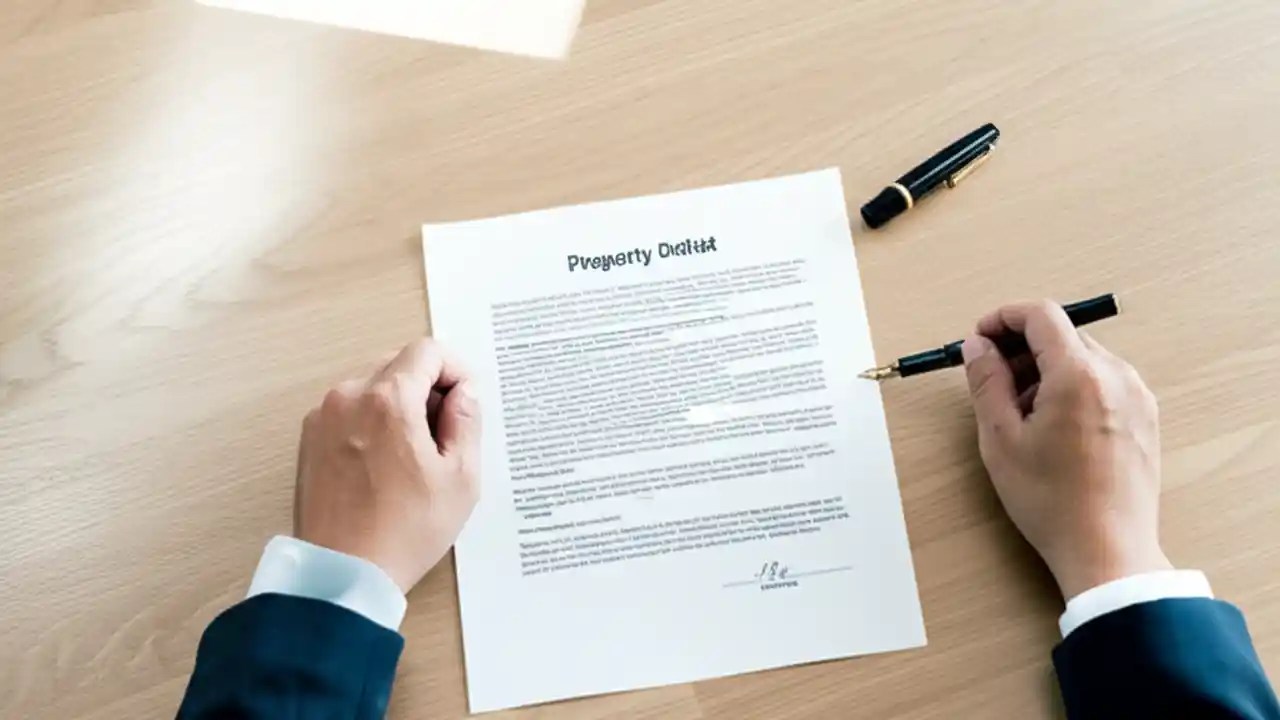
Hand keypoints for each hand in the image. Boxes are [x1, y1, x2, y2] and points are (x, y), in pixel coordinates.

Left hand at [295, 339, 480, 592]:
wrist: (342, 573)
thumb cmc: (404, 531)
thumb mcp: (461, 477)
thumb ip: (467, 420)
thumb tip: (463, 393)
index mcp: (389, 400)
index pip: (428, 351)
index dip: (456, 370)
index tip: (465, 400)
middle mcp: (349, 397)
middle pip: (399, 365)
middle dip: (428, 389)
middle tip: (445, 434)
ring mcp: (323, 417)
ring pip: (374, 388)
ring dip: (401, 407)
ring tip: (415, 457)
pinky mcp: (309, 440)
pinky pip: (351, 412)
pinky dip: (373, 424)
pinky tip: (387, 467)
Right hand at [961, 300, 1168, 599]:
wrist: (1107, 549)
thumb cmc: (1052, 501)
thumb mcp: (1000, 438)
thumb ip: (986, 381)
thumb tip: (978, 346)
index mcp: (1079, 375)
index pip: (1040, 315)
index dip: (1004, 318)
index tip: (982, 338)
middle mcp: (1116, 376)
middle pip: (1063, 335)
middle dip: (1022, 349)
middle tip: (993, 382)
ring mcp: (1137, 395)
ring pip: (1083, 357)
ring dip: (1047, 370)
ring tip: (1023, 413)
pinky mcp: (1145, 416)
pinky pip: (1104, 381)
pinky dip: (1073, 387)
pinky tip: (1054, 426)